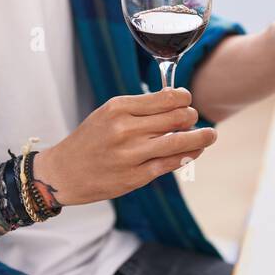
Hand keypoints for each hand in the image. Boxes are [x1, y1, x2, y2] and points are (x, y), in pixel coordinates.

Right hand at [31, 87, 214, 206]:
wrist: (63, 173)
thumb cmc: (89, 141)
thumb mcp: (107, 114)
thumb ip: (139, 108)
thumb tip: (175, 103)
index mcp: (118, 108)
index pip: (164, 97)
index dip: (183, 98)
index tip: (186, 99)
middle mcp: (125, 130)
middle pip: (175, 117)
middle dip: (191, 116)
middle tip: (194, 117)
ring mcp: (131, 155)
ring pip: (177, 141)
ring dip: (200, 137)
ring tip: (210, 134)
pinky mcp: (135, 177)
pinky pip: (170, 164)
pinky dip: (187, 156)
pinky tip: (194, 151)